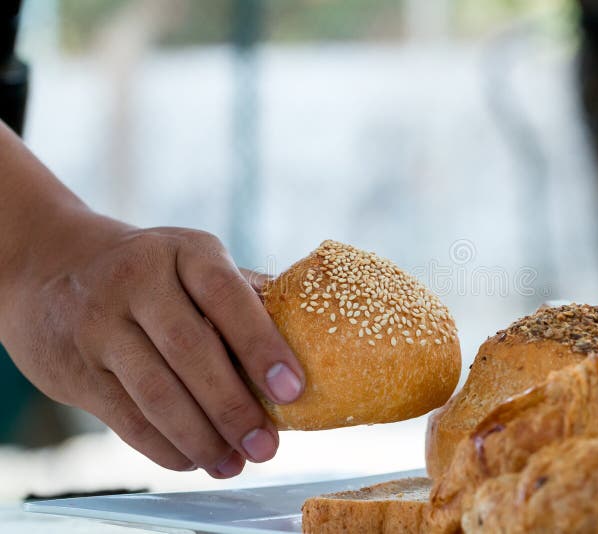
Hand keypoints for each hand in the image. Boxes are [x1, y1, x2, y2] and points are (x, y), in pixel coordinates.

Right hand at [0, 211, 304, 477]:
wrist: (53, 268)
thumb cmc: (153, 271)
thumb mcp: (194, 261)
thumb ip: (245, 294)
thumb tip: (312, 335)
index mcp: (185, 251)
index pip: (227, 295)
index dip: (262, 345)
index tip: (292, 390)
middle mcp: (139, 280)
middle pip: (191, 351)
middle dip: (234, 407)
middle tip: (266, 447)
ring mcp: (100, 324)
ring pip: (156, 393)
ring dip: (201, 437)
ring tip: (234, 463)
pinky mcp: (75, 368)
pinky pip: (125, 418)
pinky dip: (164, 447)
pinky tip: (194, 460)